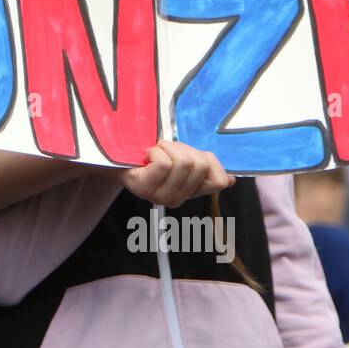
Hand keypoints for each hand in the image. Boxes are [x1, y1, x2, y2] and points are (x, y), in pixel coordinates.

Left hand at [119, 140, 233, 207]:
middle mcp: (178, 200)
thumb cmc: (152, 156)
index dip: (211, 161)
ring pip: (183, 163)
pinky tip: (147, 155)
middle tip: (168, 150)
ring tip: (157, 151)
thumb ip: (204, 168)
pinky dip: (157, 151)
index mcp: (190, 193)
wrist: (117, 158)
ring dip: (169, 147)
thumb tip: (231, 180)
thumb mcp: (182, 159)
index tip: (193, 155)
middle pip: (199, 165)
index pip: (219, 181)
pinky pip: (164, 163)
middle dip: (184, 149)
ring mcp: (161, 197)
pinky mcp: (145, 189)